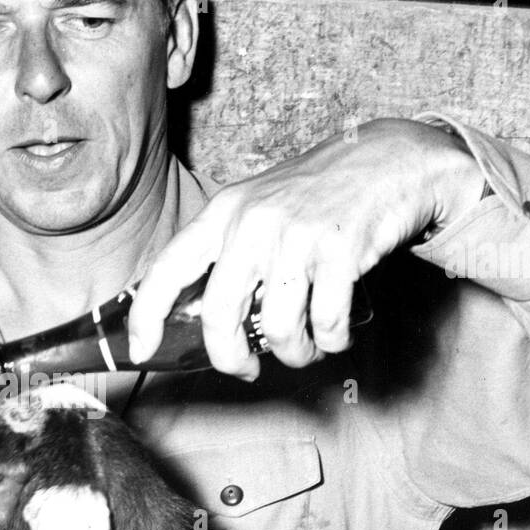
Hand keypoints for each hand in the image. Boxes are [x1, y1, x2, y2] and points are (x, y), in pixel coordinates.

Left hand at [129, 118, 485, 377]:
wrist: (390, 160)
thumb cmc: (319, 196)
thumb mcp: (257, 211)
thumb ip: (227, 257)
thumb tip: (197, 317)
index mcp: (223, 213)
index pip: (167, 269)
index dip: (145, 317)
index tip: (139, 351)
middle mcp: (252, 223)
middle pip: (219, 315)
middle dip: (230, 357)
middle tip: (245, 369)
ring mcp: (297, 235)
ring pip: (276, 328)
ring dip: (293, 353)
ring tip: (305, 348)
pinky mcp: (341, 250)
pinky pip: (326, 322)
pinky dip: (332, 340)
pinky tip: (335, 333)